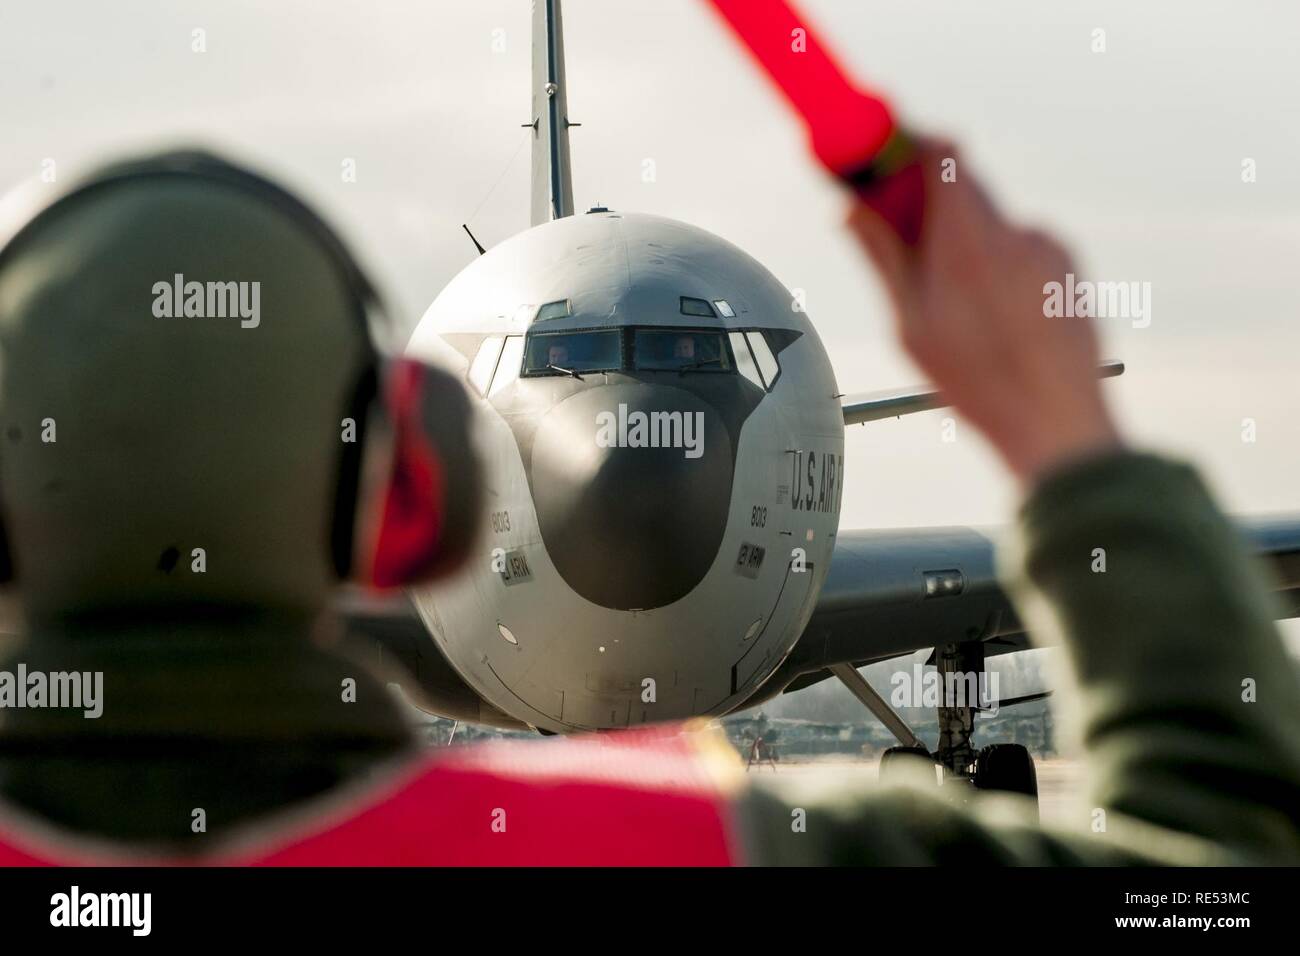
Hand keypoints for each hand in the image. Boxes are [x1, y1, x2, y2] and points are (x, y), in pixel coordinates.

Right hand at [846, 139, 1121, 486]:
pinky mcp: (1069, 266)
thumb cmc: (978, 381)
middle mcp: (1014, 232)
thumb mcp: (912, 324)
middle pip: (964, 184)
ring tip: (958, 307)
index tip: (882, 142)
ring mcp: (1048, 247)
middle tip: (900, 228)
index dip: (909, 138)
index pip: (941, 153)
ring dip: (965, 240)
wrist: (1058, 420)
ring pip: (992, 222)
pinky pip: (1023, 247)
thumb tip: (850, 211)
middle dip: (928, 197)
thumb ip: (883, 258)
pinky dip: (999, 264)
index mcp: (969, 241)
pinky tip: (996, 316)